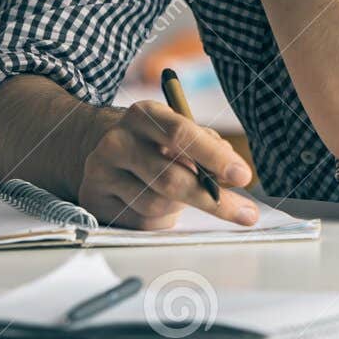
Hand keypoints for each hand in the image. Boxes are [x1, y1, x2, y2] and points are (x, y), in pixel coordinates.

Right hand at [76, 101, 258, 228]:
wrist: (102, 148)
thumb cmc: (156, 140)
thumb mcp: (181, 130)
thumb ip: (210, 146)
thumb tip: (232, 176)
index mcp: (144, 115)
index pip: (182, 135)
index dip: (215, 157)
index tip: (244, 176)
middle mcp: (117, 141)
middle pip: (170, 178)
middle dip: (212, 199)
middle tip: (246, 213)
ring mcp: (99, 172)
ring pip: (157, 205)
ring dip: (181, 208)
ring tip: (183, 196)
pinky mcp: (93, 200)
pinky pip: (141, 223)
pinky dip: (163, 220)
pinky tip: (161, 206)